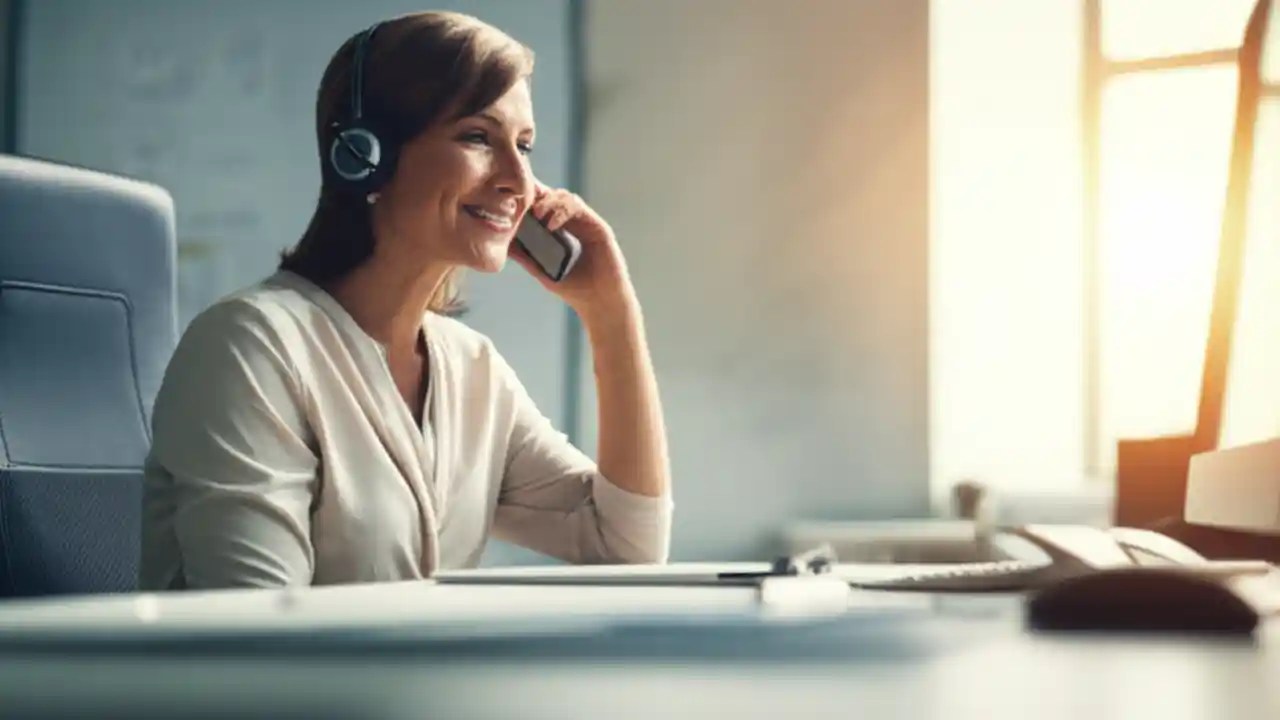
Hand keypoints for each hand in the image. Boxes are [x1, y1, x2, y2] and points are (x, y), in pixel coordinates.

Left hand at [509, 181, 635, 316]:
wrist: (601, 304)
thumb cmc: (576, 291)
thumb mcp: (543, 272)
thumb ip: (526, 257)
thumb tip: (504, 245)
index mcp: (565, 231)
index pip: (547, 206)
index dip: (532, 200)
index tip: (515, 203)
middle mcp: (578, 224)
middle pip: (556, 196)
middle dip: (539, 195)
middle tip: (524, 204)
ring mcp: (589, 224)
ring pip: (567, 198)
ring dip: (550, 201)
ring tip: (537, 214)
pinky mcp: (600, 228)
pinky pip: (580, 210)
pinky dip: (563, 212)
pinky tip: (551, 225)